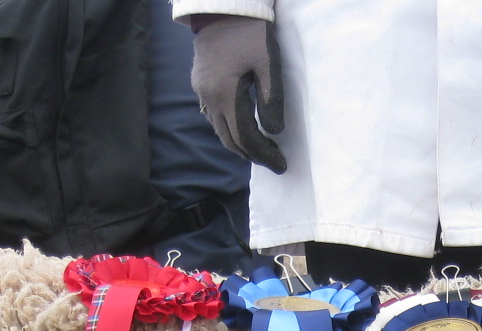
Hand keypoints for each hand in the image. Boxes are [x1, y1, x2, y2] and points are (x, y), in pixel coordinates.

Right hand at [190, 15, 285, 174]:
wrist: (224, 7)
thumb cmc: (250, 33)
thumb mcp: (268, 64)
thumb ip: (271, 99)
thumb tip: (274, 132)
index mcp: (225, 96)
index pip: (245, 138)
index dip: (263, 155)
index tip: (281, 164)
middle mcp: (209, 98)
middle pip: (229, 140)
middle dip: (252, 154)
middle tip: (273, 162)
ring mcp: (201, 90)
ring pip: (219, 129)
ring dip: (239, 143)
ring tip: (260, 149)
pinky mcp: (200, 82)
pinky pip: (213, 115)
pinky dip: (228, 128)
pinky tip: (241, 128)